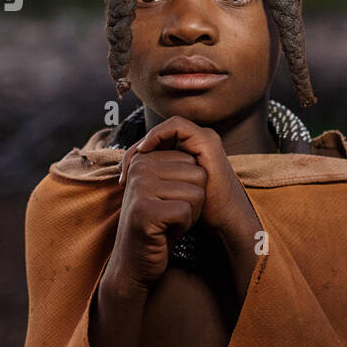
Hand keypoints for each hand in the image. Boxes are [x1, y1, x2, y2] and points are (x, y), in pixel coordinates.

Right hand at [105, 144, 206, 290]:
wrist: (134, 262)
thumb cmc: (158, 224)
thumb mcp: (165, 189)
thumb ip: (175, 166)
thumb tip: (197, 139)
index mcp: (144, 158)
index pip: (194, 161)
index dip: (191, 186)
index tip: (170, 200)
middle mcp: (139, 167)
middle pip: (199, 174)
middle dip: (193, 200)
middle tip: (170, 214)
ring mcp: (140, 188)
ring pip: (196, 193)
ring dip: (189, 215)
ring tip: (167, 222)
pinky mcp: (145, 210)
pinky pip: (186, 212)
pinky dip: (182, 227)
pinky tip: (164, 233)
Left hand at [118, 116, 255, 236]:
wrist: (224, 219)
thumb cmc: (201, 212)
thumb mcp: (170, 195)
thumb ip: (156, 183)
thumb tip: (128, 180)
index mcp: (189, 153)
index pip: (155, 145)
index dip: (136, 156)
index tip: (122, 178)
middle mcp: (198, 142)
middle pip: (158, 136)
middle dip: (137, 150)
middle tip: (123, 171)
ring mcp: (204, 138)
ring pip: (165, 128)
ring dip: (145, 142)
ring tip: (132, 161)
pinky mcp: (206, 140)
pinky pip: (176, 127)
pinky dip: (157, 135)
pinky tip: (145, 152)